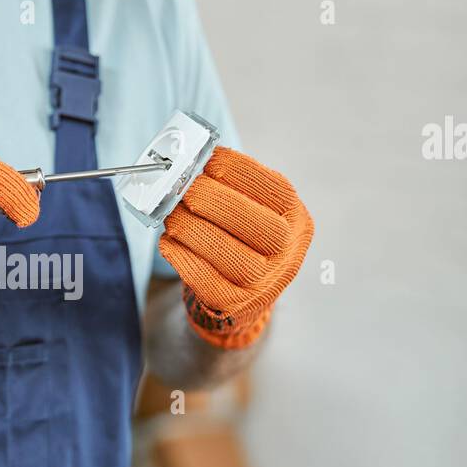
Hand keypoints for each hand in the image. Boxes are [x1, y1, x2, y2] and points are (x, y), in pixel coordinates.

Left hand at [158, 146, 312, 348]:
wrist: (238, 298)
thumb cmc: (239, 242)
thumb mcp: (249, 210)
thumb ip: (231, 187)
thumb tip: (191, 161)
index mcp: (296, 220)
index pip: (276, 190)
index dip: (237, 171)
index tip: (206, 160)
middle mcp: (289, 253)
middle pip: (258, 225)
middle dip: (213, 200)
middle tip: (182, 188)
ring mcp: (265, 284)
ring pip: (230, 254)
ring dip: (192, 228)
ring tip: (171, 214)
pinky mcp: (236, 306)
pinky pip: (205, 279)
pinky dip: (183, 256)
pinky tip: (170, 242)